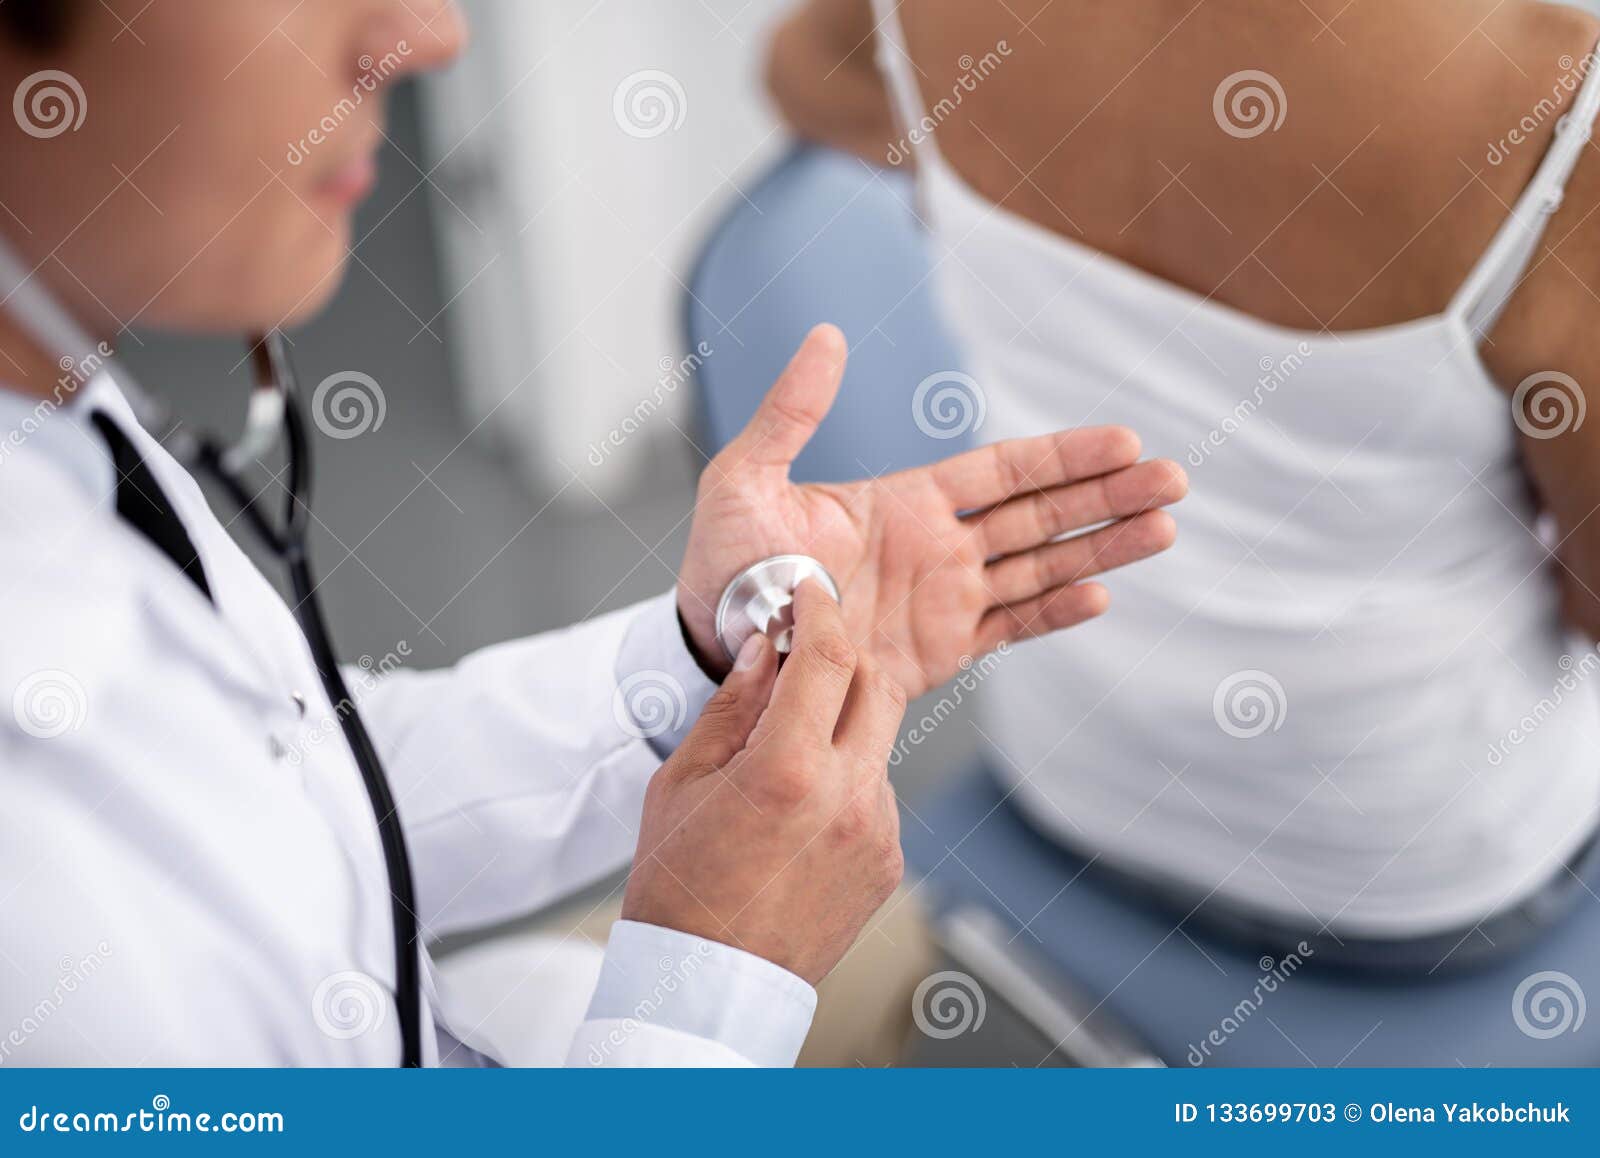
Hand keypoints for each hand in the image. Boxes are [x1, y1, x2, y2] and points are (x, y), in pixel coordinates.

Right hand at [624, 583, 903, 984]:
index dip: (821, 610)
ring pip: (878, 740)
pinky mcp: (889, 861)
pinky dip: (846, 777)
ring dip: (841, 723)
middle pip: (877, 684)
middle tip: (803, 656)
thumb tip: (767, 648)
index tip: (809, 594)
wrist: (708, 984)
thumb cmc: (680, 888)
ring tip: (783, 758)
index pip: (829, 655)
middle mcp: (849, 799)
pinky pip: (878, 792)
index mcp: (790, 771)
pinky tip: (799, 810)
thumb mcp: (682, 781)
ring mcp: (879, 833)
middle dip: (843, 656)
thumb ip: (734, 704)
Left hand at [678, 325, 1187, 694]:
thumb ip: (791, 413)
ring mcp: (943, 600)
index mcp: (904, 502)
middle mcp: (937, 546)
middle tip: (1174, 479)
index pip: (1002, 472)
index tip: (1123, 440)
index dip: (1062, 456)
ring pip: (1040, 567)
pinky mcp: (937, 652)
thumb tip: (828, 336)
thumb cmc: (723, 563)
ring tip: (1164, 529)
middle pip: (1041, 514)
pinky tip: (1101, 596)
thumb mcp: (745, 478)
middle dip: (1108, 494)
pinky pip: (1008, 628)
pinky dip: (1053, 614)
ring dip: (1102, 548)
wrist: (717, 648)